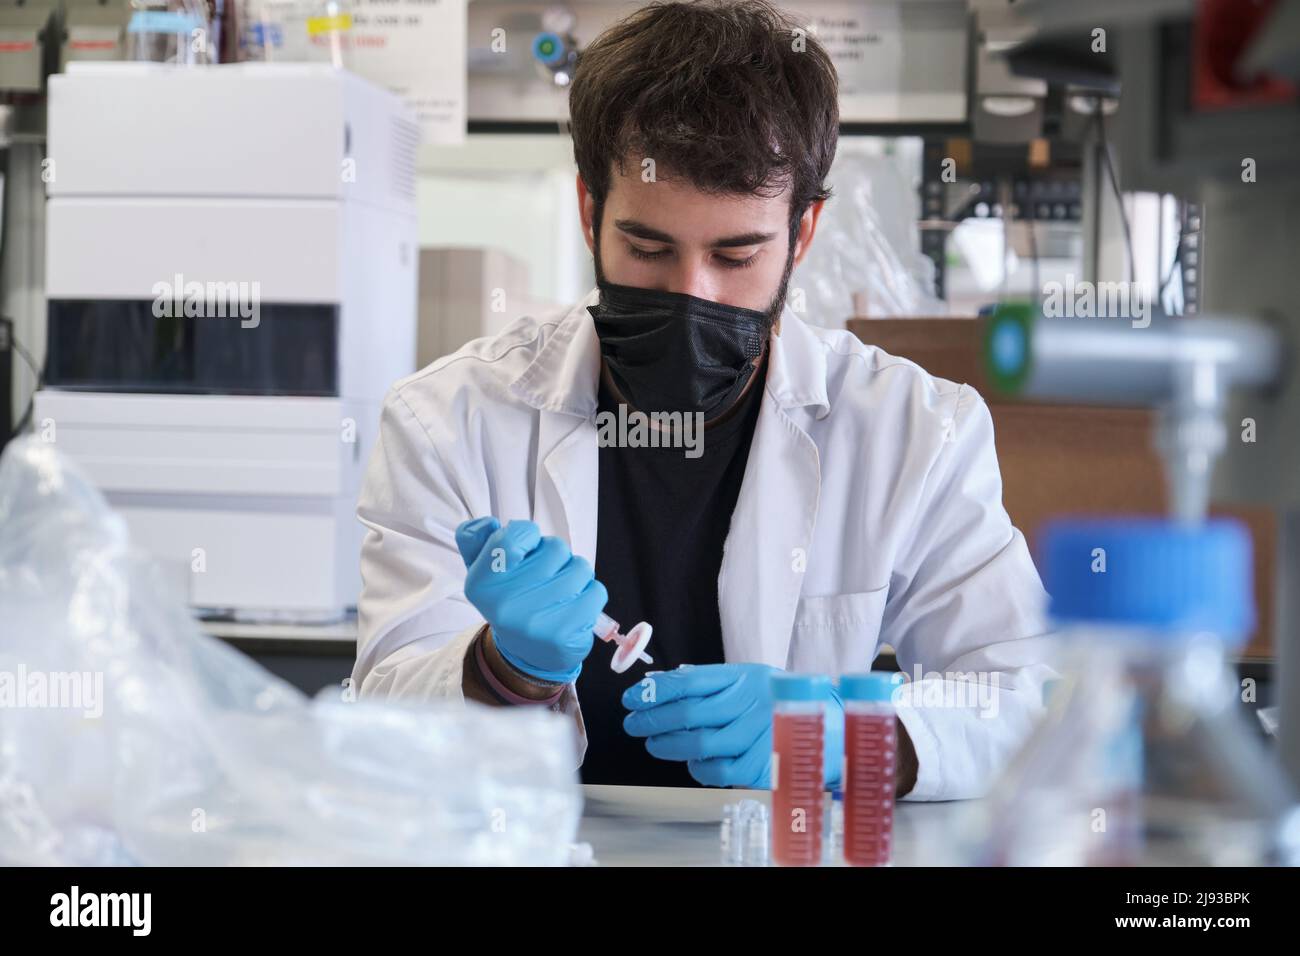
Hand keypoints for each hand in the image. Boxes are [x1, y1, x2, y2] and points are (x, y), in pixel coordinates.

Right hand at [455, 516, 606, 683]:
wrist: (527, 654)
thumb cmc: (510, 601)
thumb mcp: (484, 570)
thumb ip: (476, 539)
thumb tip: (488, 522)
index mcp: (482, 584)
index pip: (512, 536)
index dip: (529, 535)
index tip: (529, 547)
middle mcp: (505, 604)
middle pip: (555, 547)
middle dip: (557, 557)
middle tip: (545, 577)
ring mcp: (536, 622)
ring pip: (580, 567)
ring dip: (576, 575)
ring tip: (561, 592)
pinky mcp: (565, 635)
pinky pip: (596, 591)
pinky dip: (590, 595)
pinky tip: (573, 607)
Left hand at [621, 663, 845, 788]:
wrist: (826, 726)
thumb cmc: (774, 700)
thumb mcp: (746, 678)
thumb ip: (706, 681)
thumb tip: (656, 684)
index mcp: (743, 675)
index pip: (689, 681)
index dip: (654, 691)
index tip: (631, 697)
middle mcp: (751, 702)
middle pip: (689, 714)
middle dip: (652, 720)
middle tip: (633, 724)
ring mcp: (757, 735)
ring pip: (699, 745)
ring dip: (668, 745)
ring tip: (654, 743)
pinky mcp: (762, 765)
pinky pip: (717, 771)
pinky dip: (698, 768)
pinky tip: (693, 761)